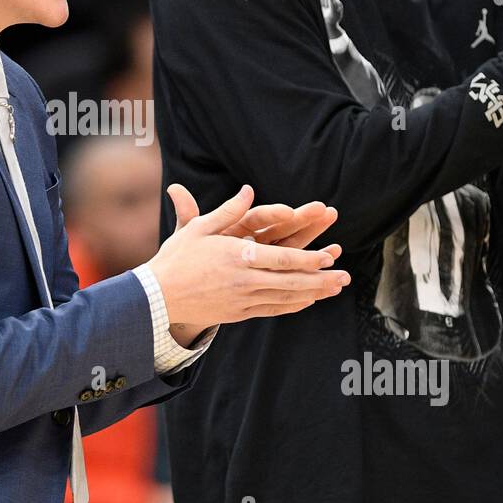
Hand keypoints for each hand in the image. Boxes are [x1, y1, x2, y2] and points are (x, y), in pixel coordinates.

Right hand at [147, 184, 348, 327]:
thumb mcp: (198, 229)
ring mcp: (242, 300)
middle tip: (345, 276)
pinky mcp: (238, 313)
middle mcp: (242, 280)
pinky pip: (272, 309)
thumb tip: (248, 189)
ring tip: (336, 289)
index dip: (306, 259)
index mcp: (235, 256)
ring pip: (285, 297)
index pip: (279, 258)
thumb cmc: (176, 258)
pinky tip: (307, 301)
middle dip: (320, 279)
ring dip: (313, 293)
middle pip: (289, 281)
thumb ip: (227, 211)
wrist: (157, 298)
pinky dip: (292, 305)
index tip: (328, 257)